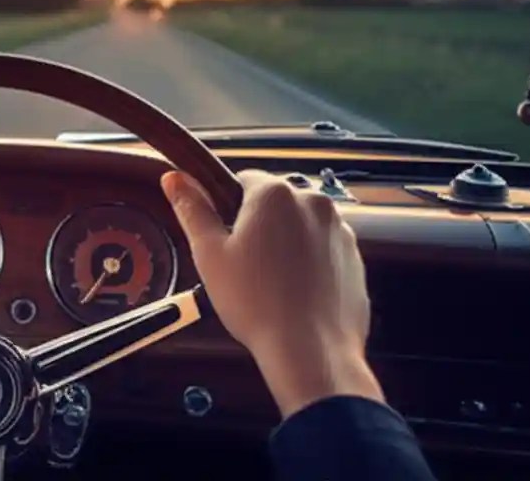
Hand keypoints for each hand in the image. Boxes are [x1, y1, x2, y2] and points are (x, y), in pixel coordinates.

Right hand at [161, 169, 382, 418]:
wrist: (311, 351)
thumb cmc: (255, 303)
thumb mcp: (209, 254)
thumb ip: (192, 210)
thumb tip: (174, 178)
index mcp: (275, 194)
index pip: (244, 179)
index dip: (229, 208)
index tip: (225, 238)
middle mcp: (313, 202)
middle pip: (276, 203)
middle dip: (260, 225)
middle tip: (244, 265)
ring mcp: (340, 230)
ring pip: (301, 226)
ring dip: (286, 243)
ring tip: (271, 283)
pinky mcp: (355, 258)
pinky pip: (324, 249)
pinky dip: (310, 262)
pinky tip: (295, 292)